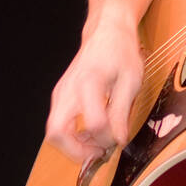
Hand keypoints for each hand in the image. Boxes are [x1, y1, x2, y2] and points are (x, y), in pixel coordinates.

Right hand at [45, 14, 144, 164]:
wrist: (106, 31)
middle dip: (76, 151)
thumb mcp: (131, 80)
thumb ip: (122, 111)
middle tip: (99, 153)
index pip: (94, 122)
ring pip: (54, 131)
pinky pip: (58, 123)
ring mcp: (60, 93)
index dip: (108, 137)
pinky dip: (71, 135)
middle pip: (57, 132)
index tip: (120, 138)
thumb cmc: (121, 52)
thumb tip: (119, 141)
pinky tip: (91, 133)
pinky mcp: (60, 96)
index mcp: (90, 82)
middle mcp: (69, 89)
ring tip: (97, 144)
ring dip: (73, 145)